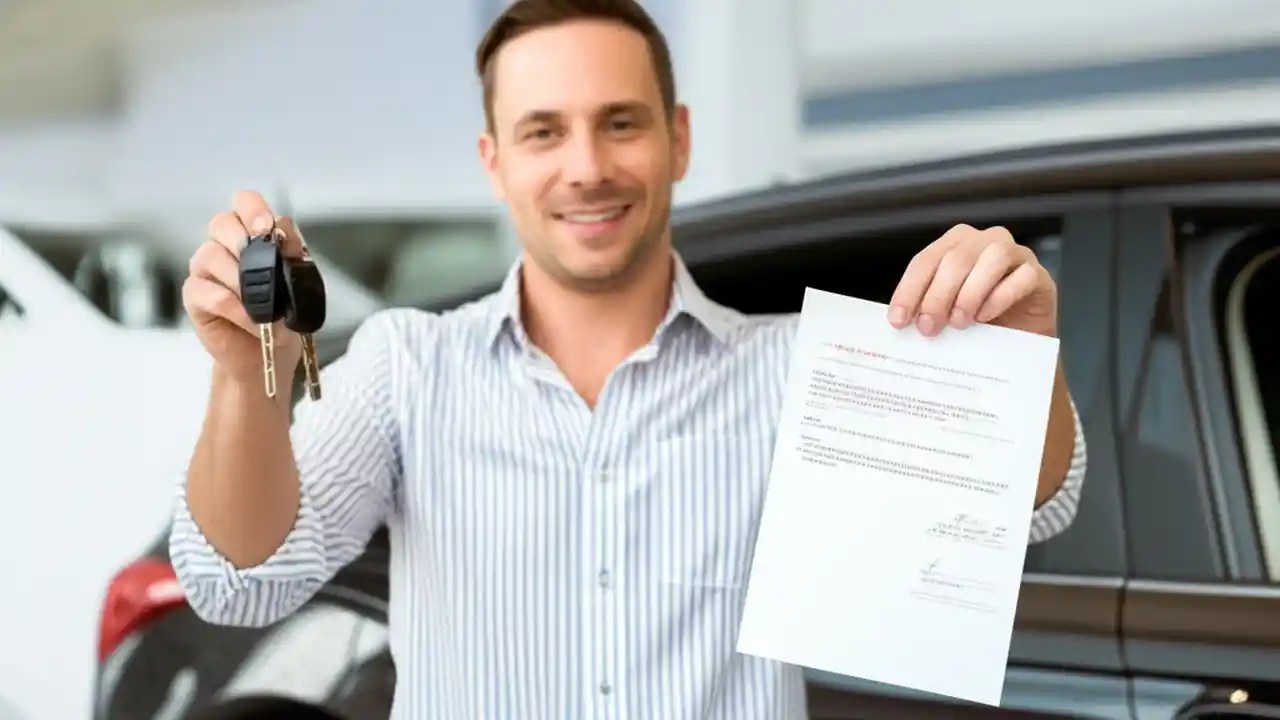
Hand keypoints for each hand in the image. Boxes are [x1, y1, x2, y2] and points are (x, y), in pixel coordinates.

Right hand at [182, 190, 306, 384]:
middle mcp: (224, 246)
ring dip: (243, 283)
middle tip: (263, 267)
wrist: (268, 353)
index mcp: (251, 234)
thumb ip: (291, 255)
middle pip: (221, 223)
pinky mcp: (194, 297)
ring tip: (267, 308)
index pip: (244, 203)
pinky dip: (236, 308)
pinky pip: (210, 293)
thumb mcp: (297, 282)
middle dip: (243, 241)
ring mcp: (205, 270)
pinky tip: (254, 321)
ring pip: (212, 256)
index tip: (266, 226)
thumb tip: (286, 236)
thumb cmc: (283, 313)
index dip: (253, 209)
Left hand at [887, 224, 1057, 337]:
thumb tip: (902, 321)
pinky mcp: (1038, 273)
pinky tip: (986, 316)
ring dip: (970, 293)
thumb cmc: (980, 319)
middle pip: (956, 258)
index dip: (909, 290)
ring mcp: (1015, 253)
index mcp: (954, 244)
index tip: (899, 320)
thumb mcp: (947, 312)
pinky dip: (1000, 297)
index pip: (925, 260)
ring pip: (991, 259)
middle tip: (929, 327)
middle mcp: (984, 241)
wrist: (1021, 335)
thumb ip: (927, 307)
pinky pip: (1021, 277)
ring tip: (959, 322)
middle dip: (938, 295)